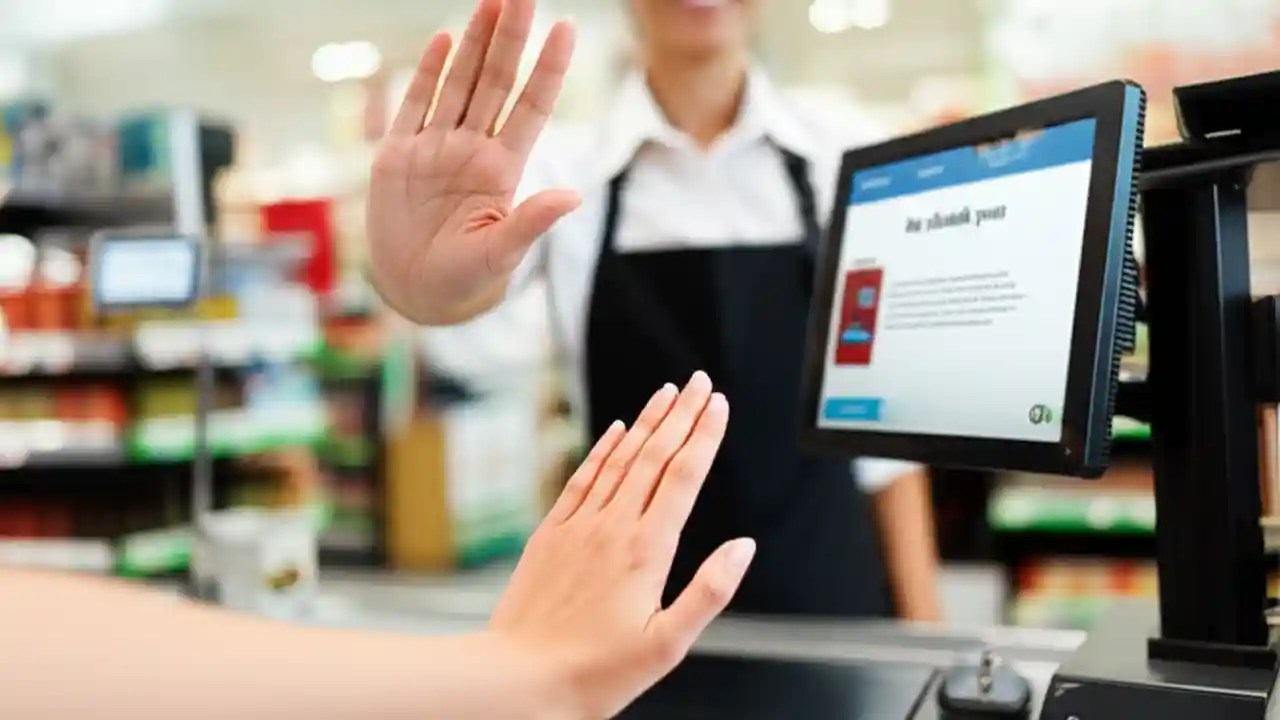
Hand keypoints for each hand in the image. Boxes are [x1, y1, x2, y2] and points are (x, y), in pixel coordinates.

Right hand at [367, 0, 579, 324]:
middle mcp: (473, 149)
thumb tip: (574, 196)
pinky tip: (446, 39)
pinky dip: (429, 73)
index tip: (566, 30)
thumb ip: (532, 222)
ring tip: (493, 2)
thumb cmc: (463, 279)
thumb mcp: (500, 255)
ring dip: (475, 43)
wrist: (413, 292)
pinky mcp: (398, 154)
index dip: (548, 69)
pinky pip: (415, 105)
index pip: (531, 108)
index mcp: (502, 170)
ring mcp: (436, 148)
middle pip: (496, 83)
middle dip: (510, 38)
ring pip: (460, 84)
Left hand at [488, 373, 755, 718]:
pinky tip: (615, 430)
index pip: (683, 477)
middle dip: (682, 415)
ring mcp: (578, 527)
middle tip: (701, 382)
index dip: (704, 436)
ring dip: (646, 422)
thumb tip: (743, 548)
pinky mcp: (551, 535)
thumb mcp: (668, 646)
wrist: (518, 678)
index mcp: (646, 551)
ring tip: (667, 393)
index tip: (719, 405)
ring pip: (619, 460)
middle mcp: (612, 529)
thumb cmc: (593, 673)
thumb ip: (710, 591)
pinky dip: (601, 450)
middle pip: (654, 456)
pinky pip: (581, 480)